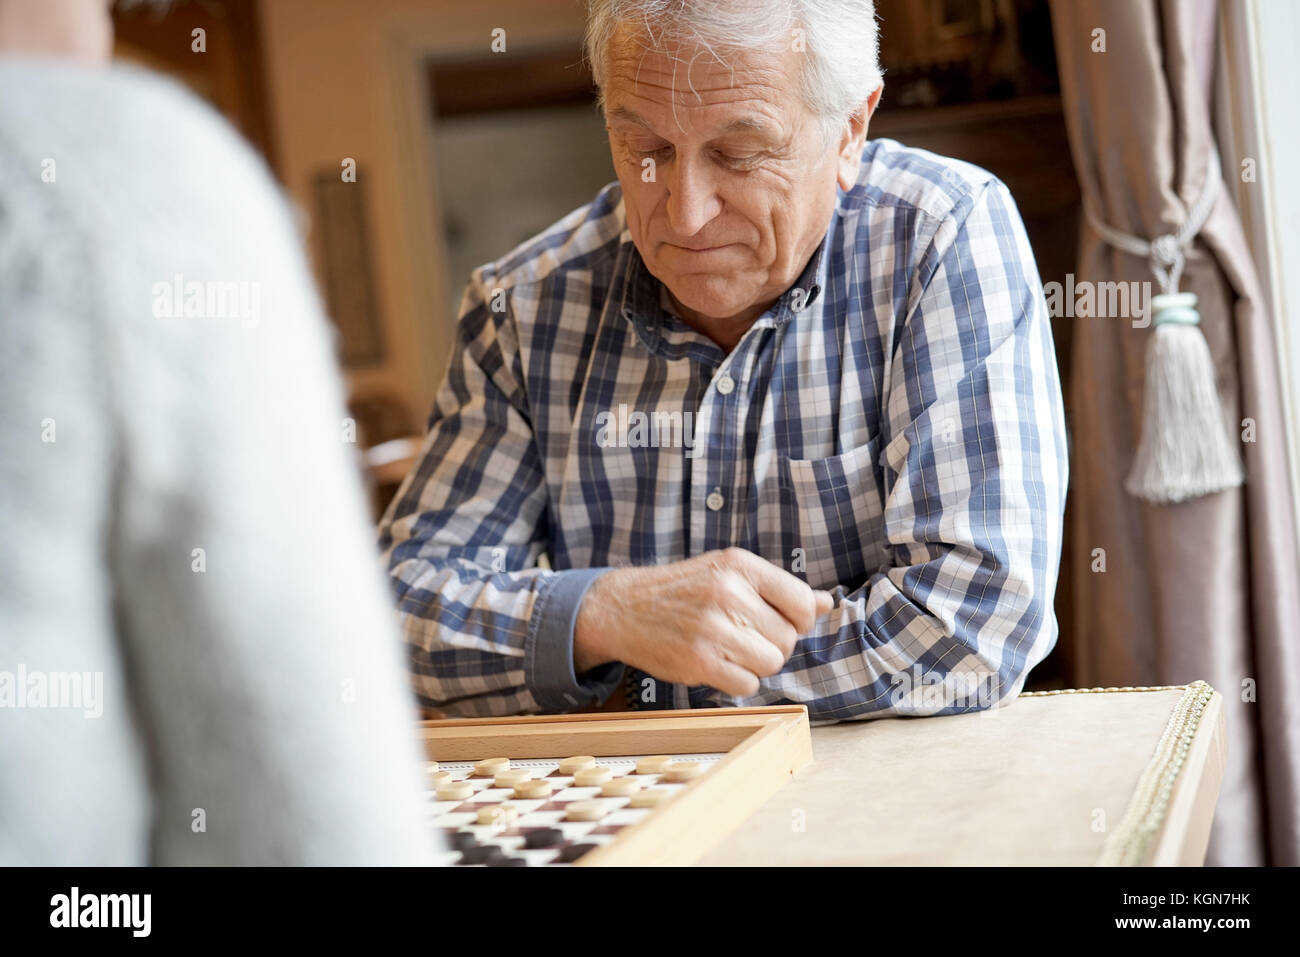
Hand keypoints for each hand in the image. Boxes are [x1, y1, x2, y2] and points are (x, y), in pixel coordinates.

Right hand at [573, 547, 834, 696]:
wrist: (624, 608)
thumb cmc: (684, 591)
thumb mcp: (729, 573)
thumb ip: (778, 588)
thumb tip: (827, 603)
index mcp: (739, 565)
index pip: (801, 601)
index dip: (800, 620)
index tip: (782, 622)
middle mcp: (727, 593)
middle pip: (787, 638)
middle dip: (773, 644)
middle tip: (745, 637)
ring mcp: (712, 629)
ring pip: (771, 663)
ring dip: (757, 664)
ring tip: (731, 650)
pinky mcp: (699, 661)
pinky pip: (747, 684)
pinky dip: (737, 680)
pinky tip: (717, 663)